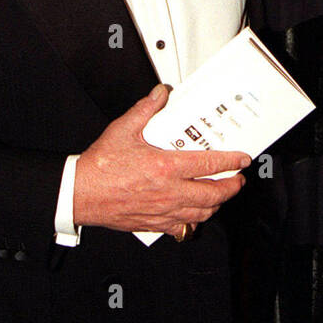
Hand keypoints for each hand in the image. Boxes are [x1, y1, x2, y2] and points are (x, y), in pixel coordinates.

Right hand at [73, 84, 249, 235]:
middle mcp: (169, 192)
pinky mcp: (154, 223)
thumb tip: (161, 95)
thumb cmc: (100, 166)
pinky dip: (193, 222)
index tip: (241, 159)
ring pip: (202, 213)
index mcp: (166, 167)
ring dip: (216, 204)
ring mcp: (163, 211)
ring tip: (220, 195)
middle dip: (232, 187)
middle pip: (214, 194)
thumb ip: (146, 109)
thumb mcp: (124, 129)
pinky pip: (182, 228)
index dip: (231, 162)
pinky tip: (194, 215)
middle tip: (238, 180)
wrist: (80, 193)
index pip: (210, 165)